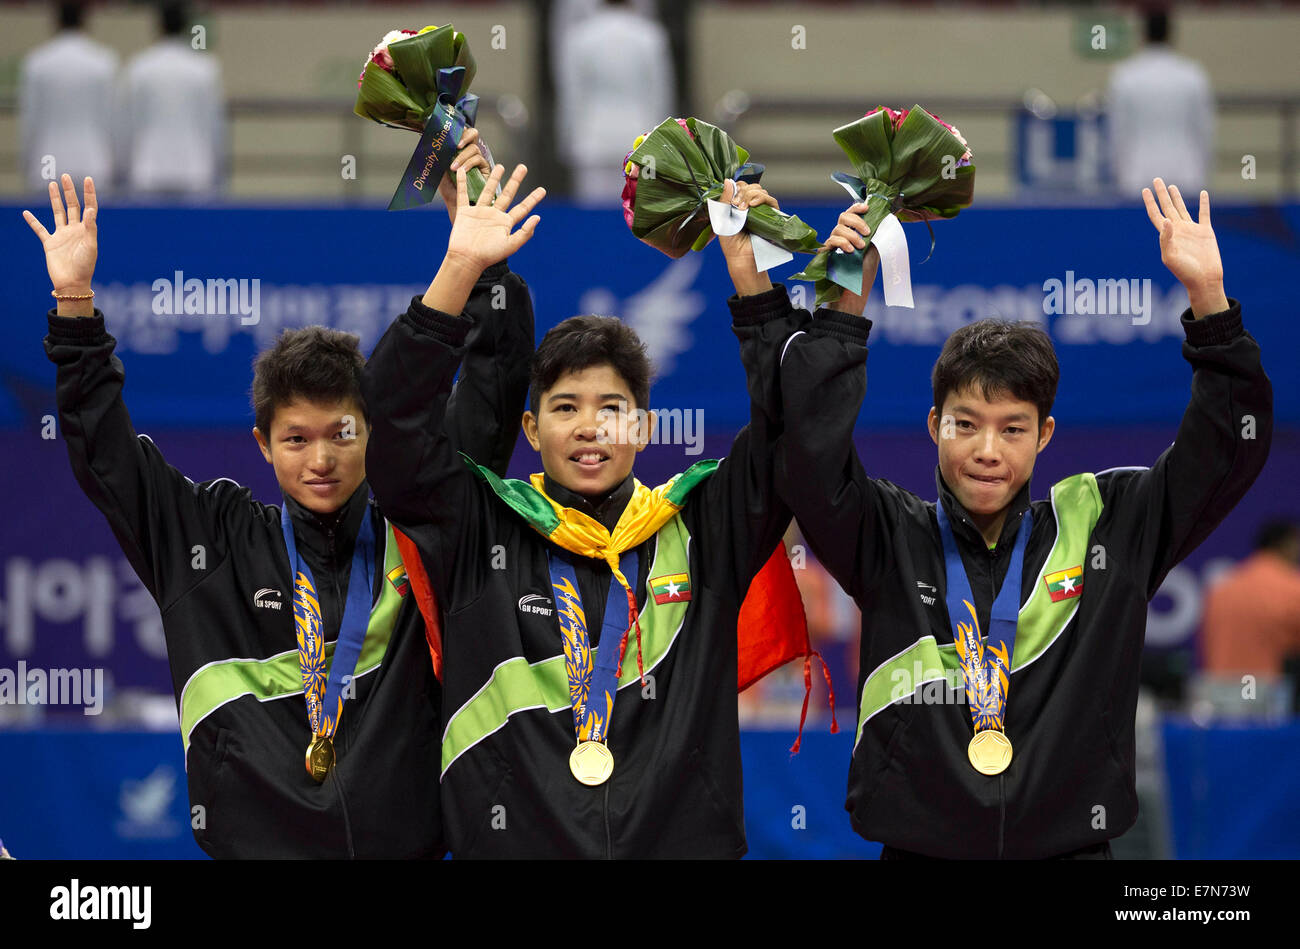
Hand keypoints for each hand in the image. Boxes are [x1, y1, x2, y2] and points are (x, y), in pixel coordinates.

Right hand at [22, 174, 97, 298]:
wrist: (72, 283)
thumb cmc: (85, 266)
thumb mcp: (90, 246)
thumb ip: (90, 228)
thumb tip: (89, 209)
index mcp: (86, 230)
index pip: (89, 207)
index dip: (88, 193)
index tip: (87, 178)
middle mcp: (74, 230)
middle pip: (72, 206)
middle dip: (69, 191)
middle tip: (65, 176)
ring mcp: (62, 235)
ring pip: (58, 213)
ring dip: (55, 199)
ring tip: (52, 184)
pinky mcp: (50, 243)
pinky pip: (39, 229)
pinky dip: (32, 221)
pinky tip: (26, 213)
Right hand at [423, 163, 543, 314]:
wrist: (467, 259)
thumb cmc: (489, 255)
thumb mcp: (511, 245)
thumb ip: (525, 232)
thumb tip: (538, 217)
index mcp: (506, 223)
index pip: (523, 208)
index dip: (533, 199)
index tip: (543, 189)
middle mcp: (494, 216)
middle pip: (507, 194)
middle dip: (515, 181)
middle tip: (523, 167)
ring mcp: (479, 213)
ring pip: (488, 191)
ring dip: (493, 178)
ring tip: (500, 166)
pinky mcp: (464, 213)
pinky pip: (463, 194)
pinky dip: (461, 182)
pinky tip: (462, 170)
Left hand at [438, 126, 491, 224]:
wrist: (458, 208)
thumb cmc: (449, 192)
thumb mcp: (439, 173)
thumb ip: (438, 159)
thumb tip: (432, 144)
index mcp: (458, 151)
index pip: (460, 134)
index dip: (457, 130)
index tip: (447, 133)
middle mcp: (469, 153)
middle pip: (473, 134)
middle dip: (465, 136)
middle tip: (456, 144)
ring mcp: (478, 160)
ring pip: (474, 149)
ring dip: (462, 156)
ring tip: (454, 167)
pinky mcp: (486, 170)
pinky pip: (479, 161)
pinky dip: (469, 164)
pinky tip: (461, 171)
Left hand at [717, 178, 777, 295]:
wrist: (742, 257)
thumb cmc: (731, 242)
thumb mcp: (722, 219)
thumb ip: (724, 200)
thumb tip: (727, 181)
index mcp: (739, 204)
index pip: (741, 186)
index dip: (737, 187)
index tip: (731, 199)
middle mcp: (751, 205)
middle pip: (751, 186)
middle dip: (743, 192)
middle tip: (736, 206)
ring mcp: (762, 210)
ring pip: (760, 191)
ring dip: (750, 195)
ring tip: (743, 209)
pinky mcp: (772, 216)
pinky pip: (771, 200)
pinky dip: (761, 199)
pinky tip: (753, 205)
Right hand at [822, 201, 879, 316]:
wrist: (854, 295)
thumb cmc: (864, 275)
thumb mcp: (876, 251)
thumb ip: (878, 235)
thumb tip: (887, 217)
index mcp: (854, 233)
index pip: (852, 214)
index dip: (858, 207)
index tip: (867, 207)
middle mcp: (842, 236)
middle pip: (843, 217)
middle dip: (856, 221)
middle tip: (867, 232)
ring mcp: (834, 245)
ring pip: (838, 228)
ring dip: (851, 235)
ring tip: (860, 247)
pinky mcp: (826, 254)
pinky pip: (831, 241)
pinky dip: (842, 243)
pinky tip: (850, 251)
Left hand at [1142, 178, 1227, 317]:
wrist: (1204, 279)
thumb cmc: (1185, 271)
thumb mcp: (1170, 256)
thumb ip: (1166, 239)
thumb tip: (1166, 220)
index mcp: (1167, 236)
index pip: (1156, 214)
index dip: (1150, 202)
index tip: (1144, 190)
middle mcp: (1177, 230)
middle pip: (1167, 207)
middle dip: (1161, 194)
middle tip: (1156, 179)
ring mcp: (1191, 230)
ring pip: (1182, 208)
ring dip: (1177, 197)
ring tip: (1171, 186)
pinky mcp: (1206, 232)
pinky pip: (1204, 214)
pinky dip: (1204, 203)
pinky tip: (1203, 193)